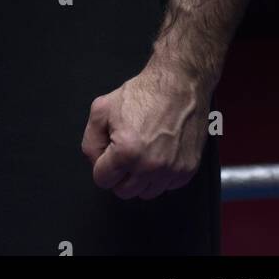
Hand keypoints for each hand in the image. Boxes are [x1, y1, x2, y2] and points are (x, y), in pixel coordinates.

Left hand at [81, 62, 210, 199]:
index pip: (102, 180)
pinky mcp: (187, 170)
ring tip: (143, 151)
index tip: (109, 152)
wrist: (179, 85)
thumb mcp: (102, 108)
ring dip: (140, 178)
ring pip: (146, 193)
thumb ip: (91, 140)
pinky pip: (166, 187)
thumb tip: (95, 162)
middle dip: (119, 174)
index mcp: (126, 151)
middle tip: (124, 152)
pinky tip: (159, 153)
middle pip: (123, 191)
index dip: (102, 165)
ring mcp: (171, 170)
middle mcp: (150, 166)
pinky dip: (160, 175)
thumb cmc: (143, 93)